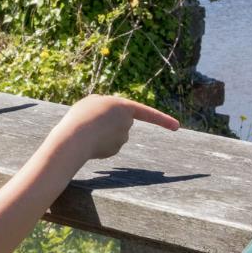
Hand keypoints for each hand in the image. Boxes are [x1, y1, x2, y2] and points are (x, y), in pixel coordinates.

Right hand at [49, 95, 178, 161]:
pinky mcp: (113, 150)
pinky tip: (88, 141)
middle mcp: (127, 123)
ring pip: (113, 134)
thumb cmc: (81, 116)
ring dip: (102, 132)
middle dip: (109, 122)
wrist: (74, 138)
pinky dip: (99, 143)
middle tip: (90, 119)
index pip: (147, 114)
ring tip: (86, 129)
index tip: (177, 127)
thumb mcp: (92, 101)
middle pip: (121, 121)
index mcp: (124, 107)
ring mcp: (121, 138)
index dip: (163, 120)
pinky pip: (108, 144)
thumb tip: (109, 120)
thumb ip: (105, 106)